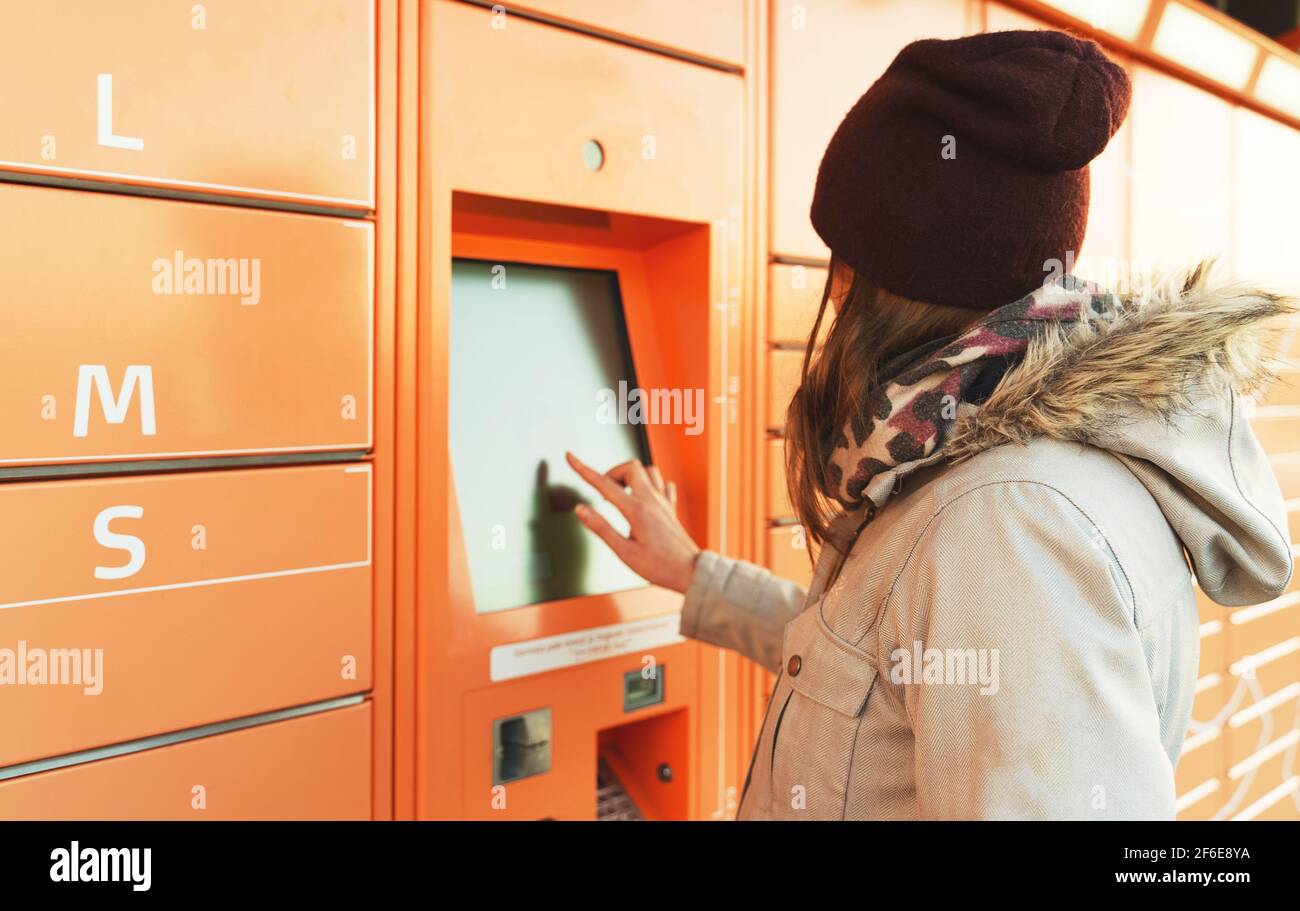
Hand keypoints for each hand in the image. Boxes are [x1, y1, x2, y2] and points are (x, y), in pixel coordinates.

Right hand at [565, 451, 701, 593]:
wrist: (690, 572)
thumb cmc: (659, 566)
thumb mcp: (624, 552)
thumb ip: (601, 528)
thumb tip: (581, 510)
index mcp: (636, 510)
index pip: (604, 483)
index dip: (584, 469)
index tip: (571, 457)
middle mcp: (651, 500)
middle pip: (629, 467)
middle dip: (611, 473)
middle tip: (603, 492)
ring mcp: (663, 502)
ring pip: (648, 471)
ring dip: (631, 476)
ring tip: (621, 493)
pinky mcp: (671, 508)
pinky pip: (662, 484)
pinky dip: (651, 484)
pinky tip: (644, 496)